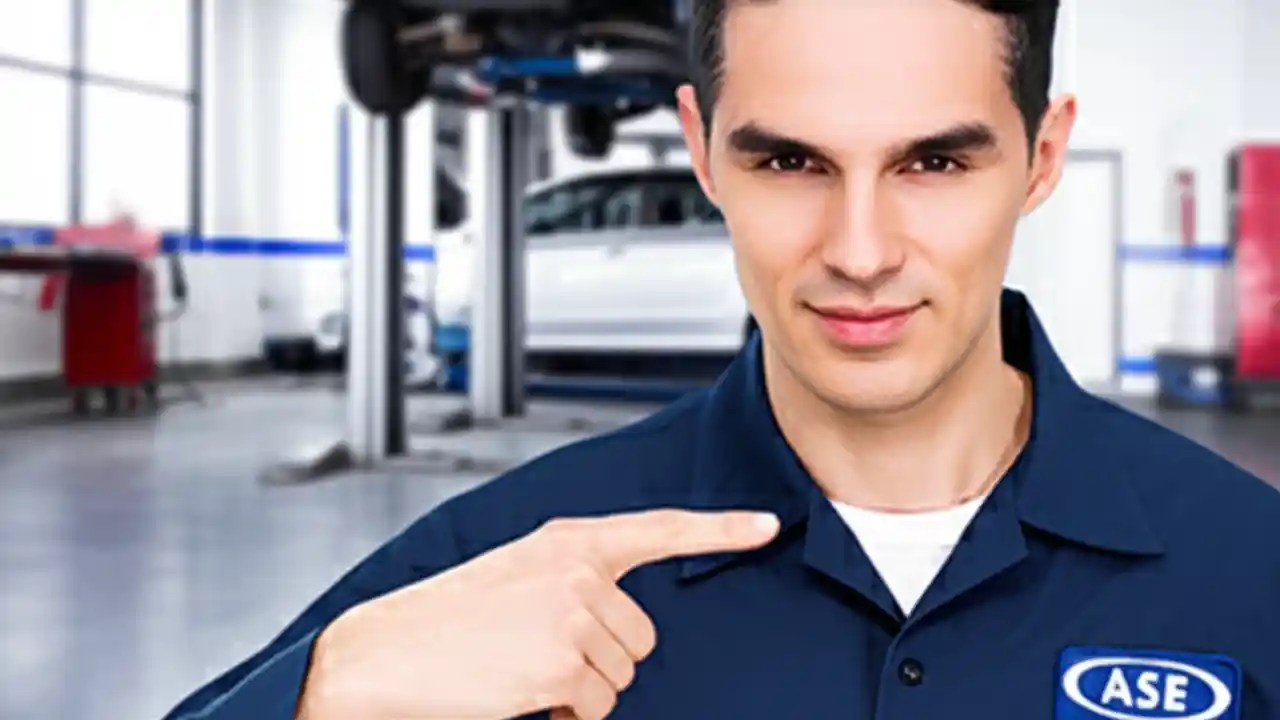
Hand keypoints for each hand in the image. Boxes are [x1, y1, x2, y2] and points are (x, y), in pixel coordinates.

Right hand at [296, 509, 780, 719]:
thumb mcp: (517, 578)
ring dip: (580, 690)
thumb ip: (573, 582)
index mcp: (569, 541)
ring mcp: (574, 613)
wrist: (382, 655)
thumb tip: (616, 623)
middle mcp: (579, 569)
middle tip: (539, 660)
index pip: (661, 527)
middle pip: (641, 636)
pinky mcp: (563, 661)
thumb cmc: (445, 622)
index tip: (767, 524)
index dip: (720, 527)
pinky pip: (596, 708)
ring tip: (521, 674)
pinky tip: (522, 698)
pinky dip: (567, 716)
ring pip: (621, 676)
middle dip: (600, 662)